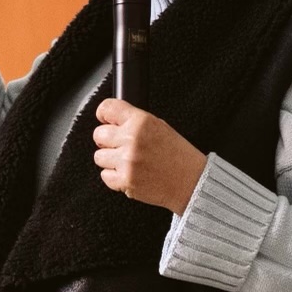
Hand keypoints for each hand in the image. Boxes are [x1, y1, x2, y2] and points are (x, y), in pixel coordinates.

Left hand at [95, 100, 209, 211]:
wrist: (193, 182)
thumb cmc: (180, 156)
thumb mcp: (161, 127)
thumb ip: (135, 122)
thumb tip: (112, 121)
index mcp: (141, 122)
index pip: (107, 109)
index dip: (103, 114)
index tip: (105, 119)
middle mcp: (132, 140)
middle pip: (99, 134)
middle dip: (108, 140)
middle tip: (122, 146)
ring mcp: (127, 161)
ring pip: (99, 157)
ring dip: (111, 160)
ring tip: (130, 162)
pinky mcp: (125, 180)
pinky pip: (105, 176)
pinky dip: (115, 177)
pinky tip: (131, 174)